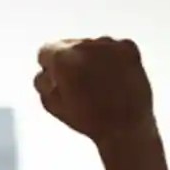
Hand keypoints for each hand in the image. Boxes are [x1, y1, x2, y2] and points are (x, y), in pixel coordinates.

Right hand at [34, 37, 153, 144]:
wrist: (126, 126)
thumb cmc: (87, 119)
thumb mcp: (51, 105)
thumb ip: (42, 82)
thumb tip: (47, 71)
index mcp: (62, 59)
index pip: (46, 50)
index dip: (50, 67)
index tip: (57, 79)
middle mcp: (84, 44)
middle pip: (69, 45)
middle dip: (71, 61)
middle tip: (80, 83)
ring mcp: (109, 43)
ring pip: (91, 46)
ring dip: (91, 59)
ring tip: (100, 83)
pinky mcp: (128, 46)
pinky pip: (111, 47)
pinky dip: (111, 59)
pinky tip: (115, 78)